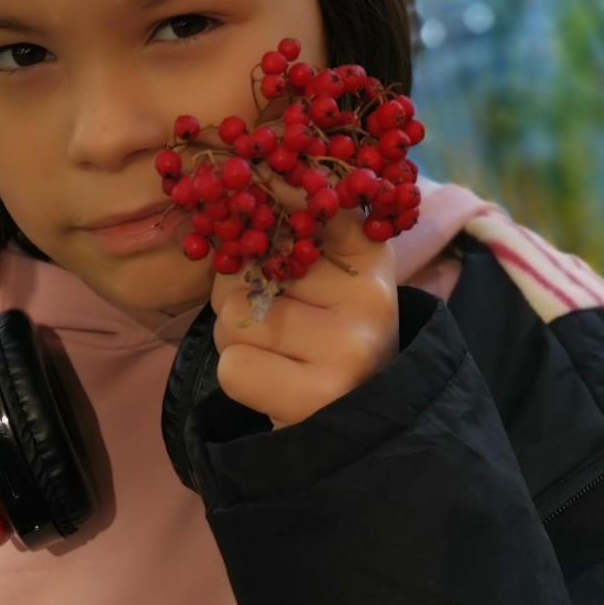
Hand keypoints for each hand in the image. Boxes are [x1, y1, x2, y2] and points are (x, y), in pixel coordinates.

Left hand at [208, 178, 399, 429]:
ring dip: (236, 340)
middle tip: (273, 323)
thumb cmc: (323, 342)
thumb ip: (287, 237)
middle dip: (238, 296)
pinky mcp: (319, 394)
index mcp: (369, 256)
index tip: (252, 178)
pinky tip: (274, 383)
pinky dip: (240, 375)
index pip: (312, 199)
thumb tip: (234, 188)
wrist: (357, 426)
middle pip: (251, 266)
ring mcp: (348, 346)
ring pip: (234, 318)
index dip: (272, 189)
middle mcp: (369, 296)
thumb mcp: (322, 281)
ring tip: (275, 356)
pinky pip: (233, 366)